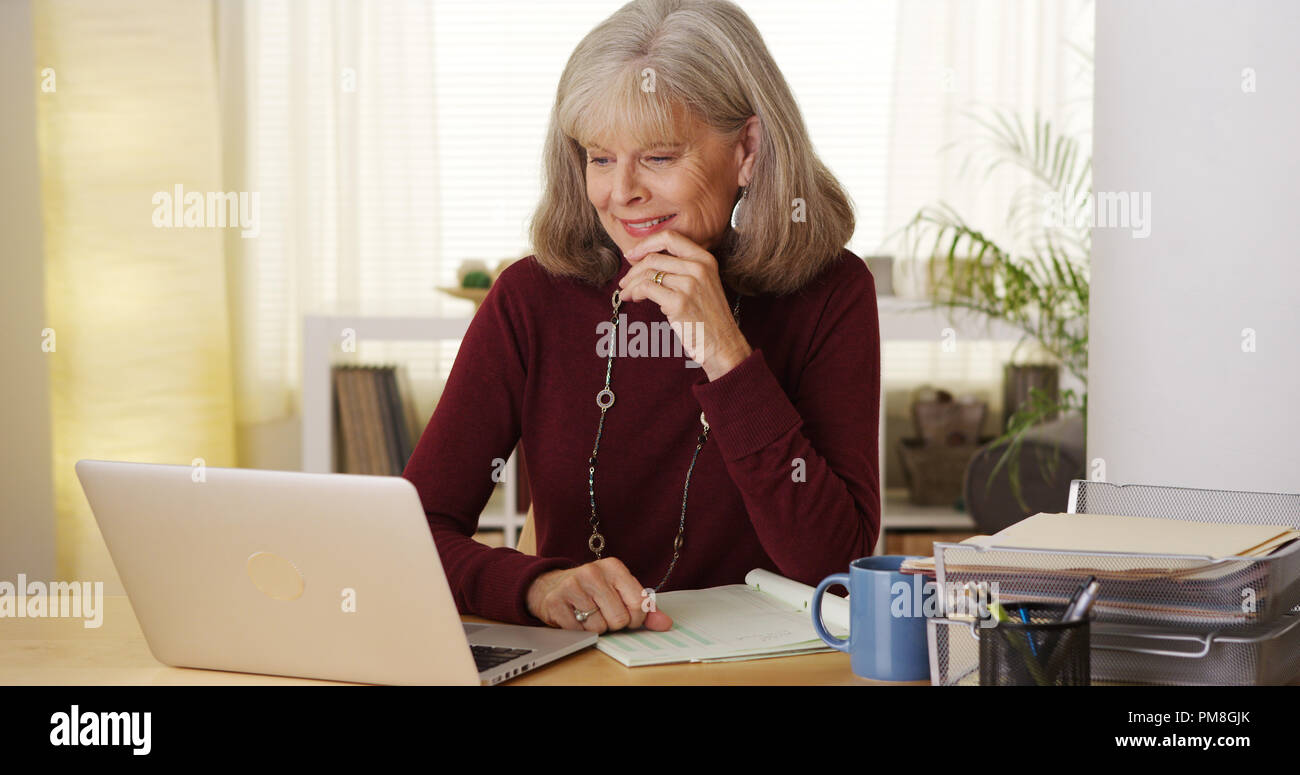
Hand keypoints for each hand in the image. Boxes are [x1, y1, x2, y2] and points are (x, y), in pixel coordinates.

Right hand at [526, 557, 673, 633]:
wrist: (550, 586)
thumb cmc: (591, 590)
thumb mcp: (619, 591)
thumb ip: (644, 607)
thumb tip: (665, 624)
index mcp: (613, 567)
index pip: (638, 603)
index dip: (636, 618)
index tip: (628, 616)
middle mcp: (592, 572)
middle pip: (619, 618)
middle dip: (614, 624)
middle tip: (603, 614)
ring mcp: (572, 586)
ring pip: (598, 627)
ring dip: (595, 628)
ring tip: (587, 614)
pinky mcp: (555, 602)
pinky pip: (578, 631)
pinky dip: (578, 631)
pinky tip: (573, 617)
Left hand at [618, 231, 751, 379]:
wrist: (723, 343)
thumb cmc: (709, 317)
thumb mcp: (703, 283)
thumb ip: (682, 269)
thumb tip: (647, 263)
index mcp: (705, 259)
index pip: (669, 237)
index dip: (646, 244)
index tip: (632, 254)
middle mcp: (699, 268)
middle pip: (653, 258)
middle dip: (633, 270)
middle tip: (625, 281)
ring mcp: (689, 284)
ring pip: (647, 274)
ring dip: (631, 284)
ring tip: (626, 293)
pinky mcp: (679, 302)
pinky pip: (646, 289)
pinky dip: (634, 293)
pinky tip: (633, 298)